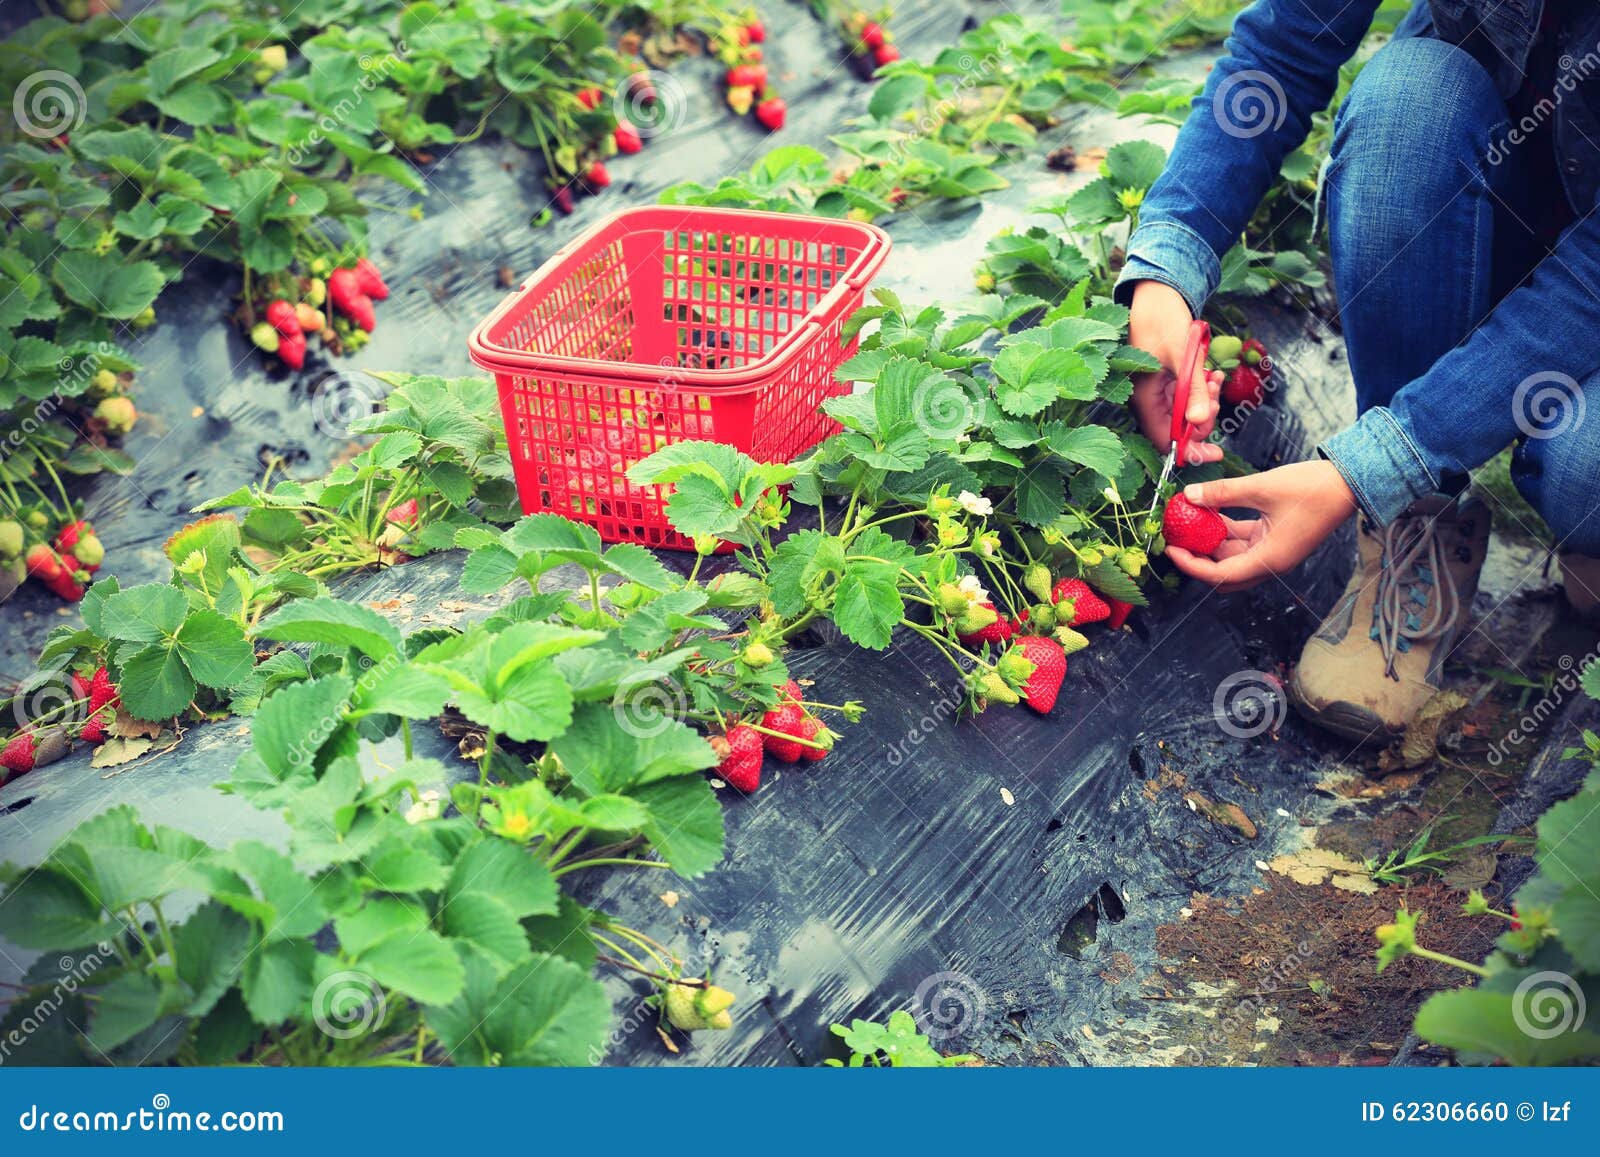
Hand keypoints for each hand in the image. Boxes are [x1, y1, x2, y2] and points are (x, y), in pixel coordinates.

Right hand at [1127, 281, 1223, 465]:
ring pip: (1186, 414)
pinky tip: (1212, 374)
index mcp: (1144, 399)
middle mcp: (1148, 400)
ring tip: (1214, 379)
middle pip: (1179, 430)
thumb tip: (1200, 422)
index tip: (1216, 451)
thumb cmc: (1163, 321)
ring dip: (1205, 402)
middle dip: (1202, 419)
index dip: (1190, 450)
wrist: (1157, 295)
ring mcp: (1158, 392)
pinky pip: (1188, 397)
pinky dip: (1203, 390)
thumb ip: (1193, 390)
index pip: (1164, 440)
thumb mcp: (1183, 356)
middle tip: (1215, 396)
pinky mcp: (1167, 382)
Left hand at [1165, 460, 1357, 591]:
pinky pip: (1244, 541)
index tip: (1171, 550)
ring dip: (1211, 543)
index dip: (1192, 565)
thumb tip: (1189, 496)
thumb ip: (1223, 494)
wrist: (1350, 482)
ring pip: (1233, 556)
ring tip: (1187, 522)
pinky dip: (1226, 531)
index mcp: (1270, 559)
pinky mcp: (1275, 538)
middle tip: (1176, 540)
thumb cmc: (1313, 488)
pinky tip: (1209, 512)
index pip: (1220, 575)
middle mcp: (1271, 562)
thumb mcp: (1262, 487)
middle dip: (1198, 559)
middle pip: (1224, 573)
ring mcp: (1273, 551)